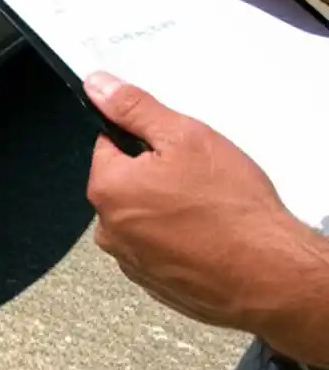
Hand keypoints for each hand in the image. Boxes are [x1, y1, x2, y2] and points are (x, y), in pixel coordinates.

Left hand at [82, 71, 310, 331]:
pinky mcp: (155, 283)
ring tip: (207, 211)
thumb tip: (98, 86)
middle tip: (198, 181)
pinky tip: (208, 238)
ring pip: (143, 217)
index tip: (172, 149)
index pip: (108, 146)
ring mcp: (132, 261)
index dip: (143, 141)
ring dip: (167, 210)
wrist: (270, 274)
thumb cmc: (232, 210)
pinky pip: (160, 249)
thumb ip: (134, 108)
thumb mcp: (184, 137)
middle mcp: (110, 230)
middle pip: (125, 184)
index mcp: (107, 189)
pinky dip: (179, 241)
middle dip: (156, 176)